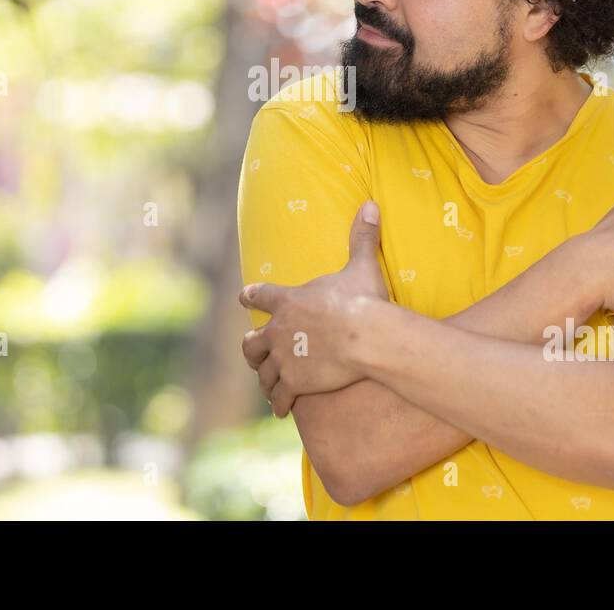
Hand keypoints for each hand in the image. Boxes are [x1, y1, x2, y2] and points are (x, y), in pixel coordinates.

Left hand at [240, 202, 388, 415]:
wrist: (365, 337)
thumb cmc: (362, 300)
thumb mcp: (361, 266)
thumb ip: (361, 237)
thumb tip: (370, 205)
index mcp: (288, 300)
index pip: (259, 295)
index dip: (251, 296)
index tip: (244, 296)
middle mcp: (278, 329)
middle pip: (251, 342)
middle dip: (252, 347)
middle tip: (253, 350)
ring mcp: (283, 357)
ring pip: (262, 371)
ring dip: (264, 378)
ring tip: (267, 385)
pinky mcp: (294, 382)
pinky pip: (279, 396)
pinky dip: (278, 402)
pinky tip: (280, 408)